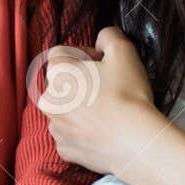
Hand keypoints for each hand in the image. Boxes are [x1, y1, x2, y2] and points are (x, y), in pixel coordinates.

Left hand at [35, 26, 162, 173]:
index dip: (83, 53)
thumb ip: (108, 36)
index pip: (60, 52)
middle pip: (61, 81)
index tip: (103, 63)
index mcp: (57, 73)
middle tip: (108, 87)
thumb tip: (103, 38)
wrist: (136, 142)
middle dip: (81, 80)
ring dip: (80, 106)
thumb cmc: (128, 95)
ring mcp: (54, 126)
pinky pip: (70, 133)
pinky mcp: (63, 148)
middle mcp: (48, 100)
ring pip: (65, 108)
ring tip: (108, 111)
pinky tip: (103, 130)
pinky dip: (82, 130)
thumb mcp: (124, 51)